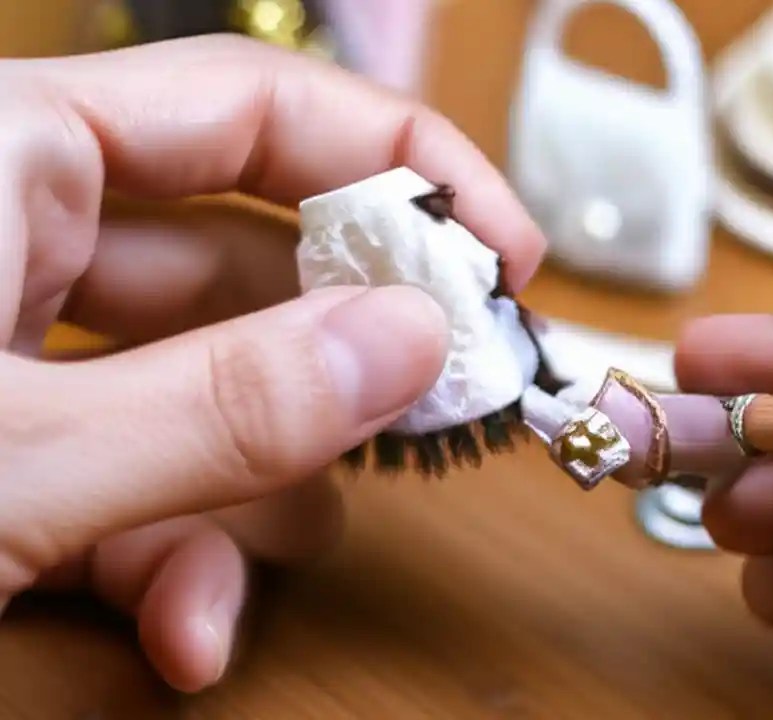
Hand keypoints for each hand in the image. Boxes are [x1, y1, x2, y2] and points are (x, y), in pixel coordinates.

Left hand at [0, 36, 542, 691]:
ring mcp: (2, 336)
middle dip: (342, 371)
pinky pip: (124, 463)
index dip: (409, 167)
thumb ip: (223, 402)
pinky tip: (178, 625)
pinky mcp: (4, 431)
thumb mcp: (15, 463)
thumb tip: (409, 342)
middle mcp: (12, 227)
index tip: (506, 258)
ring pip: (198, 389)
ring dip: (244, 504)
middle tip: (434, 427)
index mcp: (5, 156)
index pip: (261, 103)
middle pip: (247, 267)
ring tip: (244, 586)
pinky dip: (163, 552)